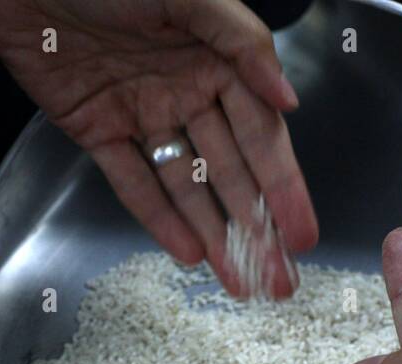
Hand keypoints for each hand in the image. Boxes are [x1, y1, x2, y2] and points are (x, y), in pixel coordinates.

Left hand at [0, 0, 317, 296]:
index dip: (284, 188)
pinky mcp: (98, 130)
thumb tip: (288, 98)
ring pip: (186, 187)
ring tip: (238, 282)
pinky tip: (187, 252)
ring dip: (214, 234)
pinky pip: (133, 182)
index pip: (261, 136)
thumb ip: (242, 42)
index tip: (303, 233)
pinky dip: (158, 217)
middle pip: (230, 173)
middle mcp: (186, 92)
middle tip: (279, 279)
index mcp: (216, 60)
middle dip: (257, 228)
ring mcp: (143, 115)